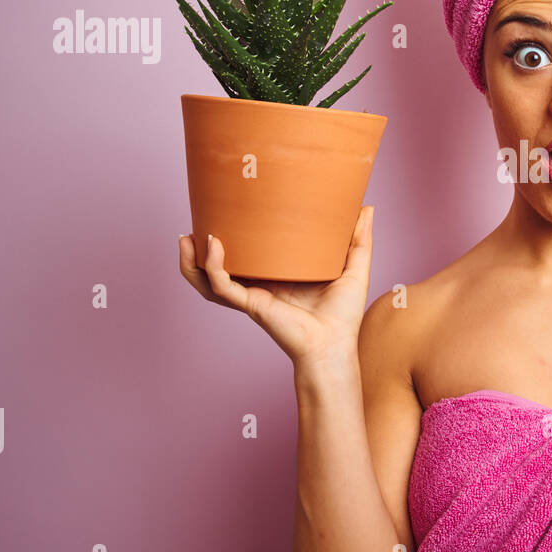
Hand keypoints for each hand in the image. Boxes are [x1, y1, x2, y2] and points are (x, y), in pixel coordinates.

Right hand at [177, 205, 374, 364]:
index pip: (249, 253)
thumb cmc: (344, 315)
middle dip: (199, 249)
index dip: (233, 235)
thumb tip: (366, 205)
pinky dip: (213, 267)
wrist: (335, 346)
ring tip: (185, 238)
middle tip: (193, 222)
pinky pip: (222, 286)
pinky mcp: (251, 304)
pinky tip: (213, 247)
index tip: (225, 209)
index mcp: (278, 274)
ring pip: (208, 279)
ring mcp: (252, 294)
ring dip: (191, 261)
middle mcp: (259, 284)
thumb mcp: (355, 268)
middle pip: (219, 266)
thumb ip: (358, 238)